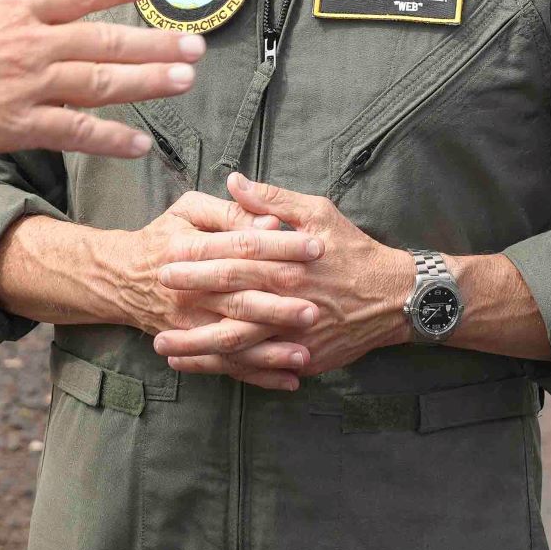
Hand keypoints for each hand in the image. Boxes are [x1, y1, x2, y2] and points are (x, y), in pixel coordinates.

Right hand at [0, 0, 202, 158]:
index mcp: (14, 9)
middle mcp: (30, 42)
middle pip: (106, 40)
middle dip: (155, 43)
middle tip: (194, 46)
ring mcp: (27, 84)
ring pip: (101, 82)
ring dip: (149, 81)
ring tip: (184, 80)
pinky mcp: (16, 125)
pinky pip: (75, 132)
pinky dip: (111, 139)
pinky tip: (139, 143)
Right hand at [111, 193, 323, 365]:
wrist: (123, 278)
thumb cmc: (166, 236)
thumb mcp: (190, 210)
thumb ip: (231, 212)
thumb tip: (270, 222)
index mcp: (190, 248)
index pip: (243, 247)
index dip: (281, 246)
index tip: (317, 247)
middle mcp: (188, 289)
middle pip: (239, 298)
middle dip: (277, 307)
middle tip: (313, 310)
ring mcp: (189, 322)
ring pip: (233, 339)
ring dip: (269, 351)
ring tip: (304, 354)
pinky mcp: (192, 344)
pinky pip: (227, 365)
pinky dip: (258, 376)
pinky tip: (290, 380)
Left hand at [150, 174, 412, 386]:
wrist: (396, 297)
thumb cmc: (353, 250)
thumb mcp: (318, 213)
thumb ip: (273, 200)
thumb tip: (234, 180)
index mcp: (288, 262)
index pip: (236, 260)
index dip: (199, 262)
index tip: (166, 262)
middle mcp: (289, 299)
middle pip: (231, 304)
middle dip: (190, 305)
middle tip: (154, 305)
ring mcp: (295, 333)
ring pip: (239, 344)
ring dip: (198, 347)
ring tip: (163, 346)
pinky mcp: (303, 357)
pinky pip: (259, 366)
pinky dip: (227, 369)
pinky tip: (200, 367)